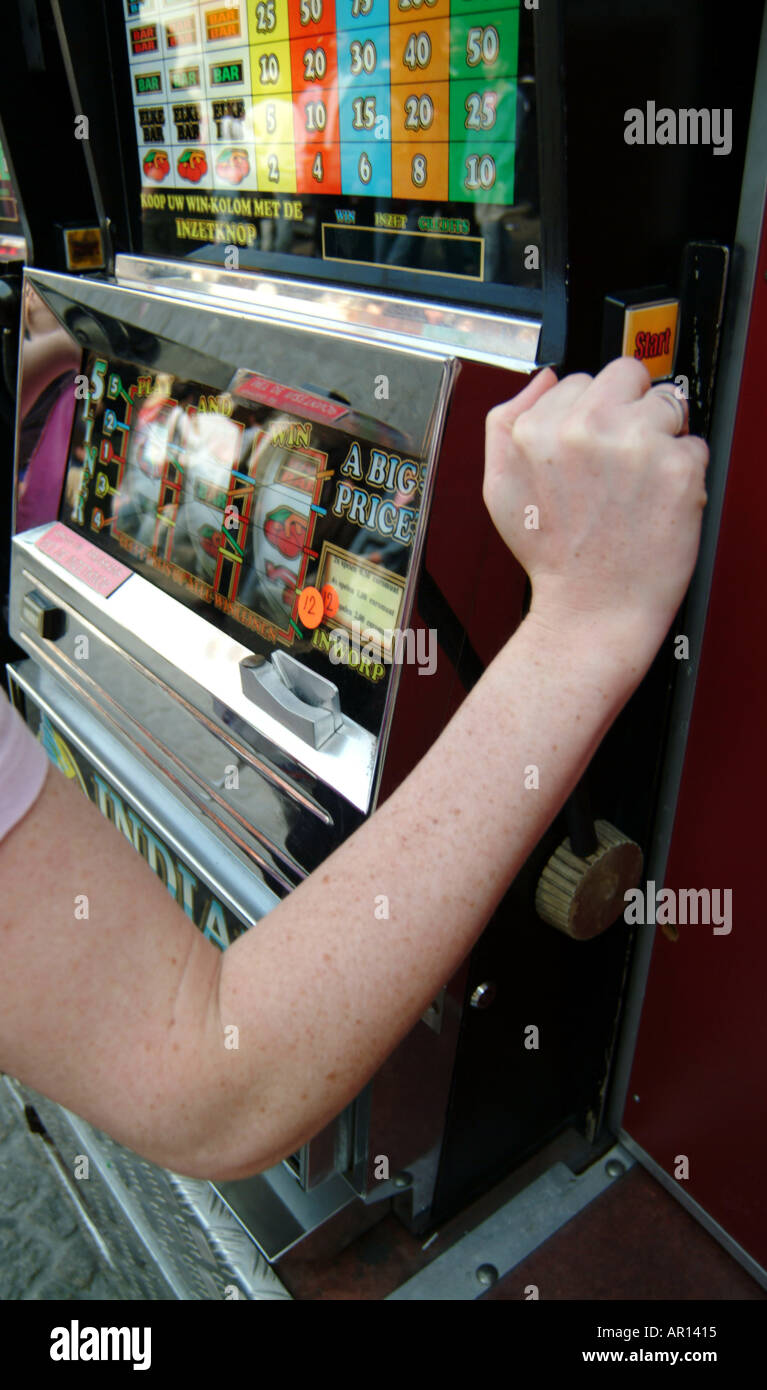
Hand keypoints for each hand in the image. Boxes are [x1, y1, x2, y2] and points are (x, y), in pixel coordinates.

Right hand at [483, 359, 708, 645]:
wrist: (591, 610)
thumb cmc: (552, 556)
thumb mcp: (498, 487)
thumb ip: (505, 422)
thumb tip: (543, 379)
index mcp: (539, 428)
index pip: (580, 379)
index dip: (589, 413)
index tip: (590, 447)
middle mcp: (587, 428)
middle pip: (627, 374)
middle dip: (627, 408)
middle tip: (619, 457)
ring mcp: (638, 445)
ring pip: (666, 404)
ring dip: (659, 436)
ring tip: (637, 482)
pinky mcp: (680, 467)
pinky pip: (694, 445)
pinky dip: (683, 471)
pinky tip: (655, 501)